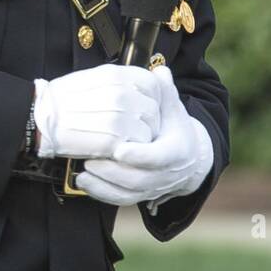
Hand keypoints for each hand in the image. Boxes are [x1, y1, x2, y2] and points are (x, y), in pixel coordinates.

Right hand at [32, 64, 160, 160]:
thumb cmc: (62, 100)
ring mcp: (121, 117)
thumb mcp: (93, 78)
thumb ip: (119, 81)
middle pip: (154, 109)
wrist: (42, 119)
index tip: (145, 105)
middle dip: (149, 120)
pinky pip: (139, 146)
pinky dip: (134, 150)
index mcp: (117, 76)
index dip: (153, 97)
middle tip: (136, 127)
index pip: (153, 84)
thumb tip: (137, 86)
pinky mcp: (116, 139)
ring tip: (128, 139)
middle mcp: (123, 94)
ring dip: (142, 137)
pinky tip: (121, 147)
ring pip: (150, 129)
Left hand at [77, 65, 213, 208]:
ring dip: (103, 185)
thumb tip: (159, 70)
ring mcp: (152, 188)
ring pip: (127, 194)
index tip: (119, 150)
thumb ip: (164, 92)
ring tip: (82, 172)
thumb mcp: (173, 110)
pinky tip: (83, 182)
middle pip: (139, 179)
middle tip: (90, 160)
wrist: (188, 161)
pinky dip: (101, 194)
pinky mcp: (140, 196)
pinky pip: (120, 200)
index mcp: (176, 152)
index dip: (139, 155)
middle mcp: (165, 175)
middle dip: (113, 172)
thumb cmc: (174, 129)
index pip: (158, 157)